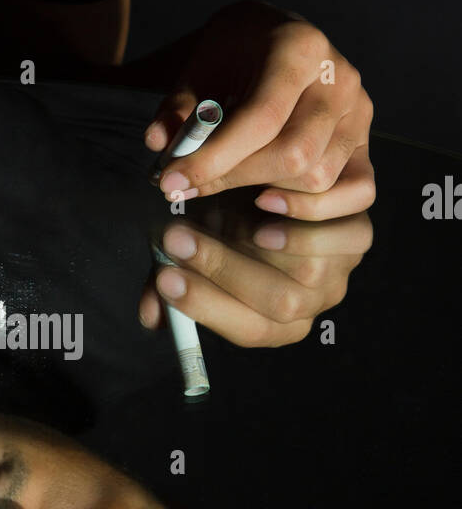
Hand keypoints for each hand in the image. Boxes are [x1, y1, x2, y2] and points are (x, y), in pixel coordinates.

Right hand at [139, 199, 372, 346]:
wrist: (261, 178)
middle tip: (175, 238)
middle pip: (280, 304)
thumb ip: (169, 284)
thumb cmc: (220, 225)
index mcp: (273, 324)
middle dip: (222, 270)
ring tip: (221, 215)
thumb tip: (151, 316)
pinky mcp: (358, 234)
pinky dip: (312, 220)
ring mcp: (339, 272)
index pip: (247, 330)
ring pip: (312, 272)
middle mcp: (310, 305)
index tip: (164, 277)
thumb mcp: (189, 256)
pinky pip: (351, 238)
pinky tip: (268, 200)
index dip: (206, 307)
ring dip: (263, 246)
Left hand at [145, 1, 375, 220]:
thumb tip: (160, 143)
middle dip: (235, 179)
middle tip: (190, 187)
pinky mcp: (364, 140)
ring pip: (319, 177)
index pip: (260, 118)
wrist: (269, 38)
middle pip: (294, 155)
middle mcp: (340, 79)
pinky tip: (269, 202)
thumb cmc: (232, 55)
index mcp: (299, 49)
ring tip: (224, 181)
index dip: (214, 158)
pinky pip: (358, 191)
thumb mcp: (198, 68)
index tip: (171, 182)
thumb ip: (178, 107)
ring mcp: (359, 110)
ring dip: (264, 190)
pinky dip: (314, 209)